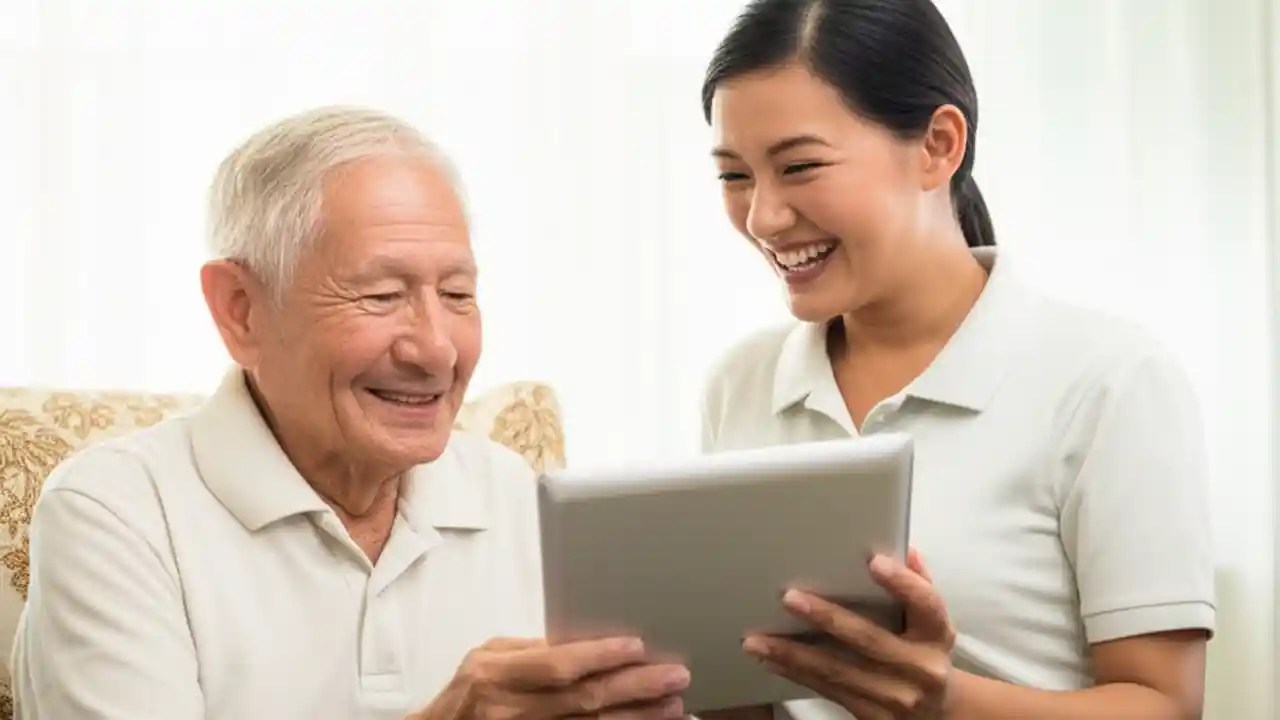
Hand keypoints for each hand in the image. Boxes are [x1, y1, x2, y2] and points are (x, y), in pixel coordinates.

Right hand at [412, 636, 689, 719]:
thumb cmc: (466, 692)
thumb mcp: (488, 658)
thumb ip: (533, 651)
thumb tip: (587, 642)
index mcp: (497, 675)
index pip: (557, 666)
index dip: (600, 657)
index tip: (638, 647)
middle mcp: (510, 710)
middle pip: (583, 701)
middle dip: (635, 688)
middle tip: (675, 676)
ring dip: (636, 718)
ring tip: (673, 707)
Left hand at [742, 548, 954, 719]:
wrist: (938, 712)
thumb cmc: (924, 651)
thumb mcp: (931, 621)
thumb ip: (918, 584)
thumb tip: (906, 549)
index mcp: (937, 634)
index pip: (926, 604)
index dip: (902, 583)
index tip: (874, 562)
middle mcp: (921, 669)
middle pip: (869, 639)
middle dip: (826, 618)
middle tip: (789, 598)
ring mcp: (897, 697)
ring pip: (839, 671)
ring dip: (794, 654)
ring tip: (758, 639)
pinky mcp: (874, 717)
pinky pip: (829, 691)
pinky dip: (797, 674)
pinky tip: (771, 659)